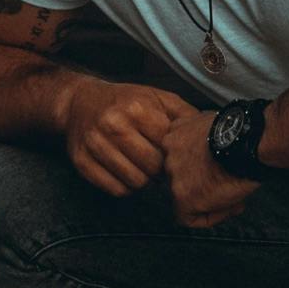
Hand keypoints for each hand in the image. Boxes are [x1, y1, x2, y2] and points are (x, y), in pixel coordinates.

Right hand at [55, 72, 201, 201]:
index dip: (173, 155)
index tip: (171, 153)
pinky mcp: (81, 162)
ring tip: (142, 167)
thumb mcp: (157, 97)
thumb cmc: (125, 101)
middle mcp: (113, 124)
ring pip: (135, 182)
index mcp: (137, 107)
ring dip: (143, 180)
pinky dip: (125, 187)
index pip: (167, 148)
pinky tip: (126, 172)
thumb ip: (184, 114)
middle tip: (157, 163)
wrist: (80, 102)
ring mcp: (94, 144)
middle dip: (159, 170)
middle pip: (152, 168)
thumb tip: (208, 133)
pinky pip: (115, 190)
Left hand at [165, 130, 264, 231]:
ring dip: (209, 201)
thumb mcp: (211, 124)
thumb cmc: (241, 133)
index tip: (219, 170)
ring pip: (185, 198)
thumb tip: (211, 156)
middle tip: (228, 186)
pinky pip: (188, 218)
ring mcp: (174, 177)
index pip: (180, 158)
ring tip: (234, 197)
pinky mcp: (183, 197)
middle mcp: (168, 156)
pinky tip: (230, 207)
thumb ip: (203, 140)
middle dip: (204, 184)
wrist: (248, 142)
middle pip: (182, 178)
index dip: (201, 168)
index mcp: (174, 135)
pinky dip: (210, 218)